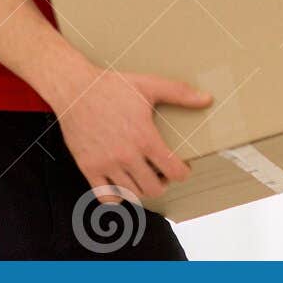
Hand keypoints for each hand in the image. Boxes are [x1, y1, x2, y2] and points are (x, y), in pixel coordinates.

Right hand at [49, 65, 212, 203]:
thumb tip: (208, 99)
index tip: (180, 167)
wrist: (74, 88)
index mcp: (144, 137)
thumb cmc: (111, 85)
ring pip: (132, 194)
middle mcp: (126, 155)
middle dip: (162, 183)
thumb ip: (179, 93)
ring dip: (141, 188)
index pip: (174, 172)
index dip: (182, 172)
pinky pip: (106, 197)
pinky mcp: (88, 167)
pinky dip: (116, 197)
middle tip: (159, 172)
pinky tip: (119, 185)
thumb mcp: (148, 85)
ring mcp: (106, 163)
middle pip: (154, 189)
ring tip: (141, 175)